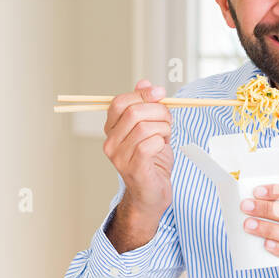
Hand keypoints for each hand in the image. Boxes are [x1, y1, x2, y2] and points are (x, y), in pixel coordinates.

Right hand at [102, 79, 173, 218]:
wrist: (152, 194)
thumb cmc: (152, 161)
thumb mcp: (150, 128)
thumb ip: (146, 106)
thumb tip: (145, 82)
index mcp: (112, 129)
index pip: (119, 102)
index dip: (141, 94)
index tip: (160, 93)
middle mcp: (110, 142)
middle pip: (134, 112)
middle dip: (159, 111)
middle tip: (168, 120)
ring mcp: (119, 156)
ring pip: (145, 127)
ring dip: (163, 128)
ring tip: (166, 136)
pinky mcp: (133, 168)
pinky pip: (150, 144)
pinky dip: (162, 142)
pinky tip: (162, 148)